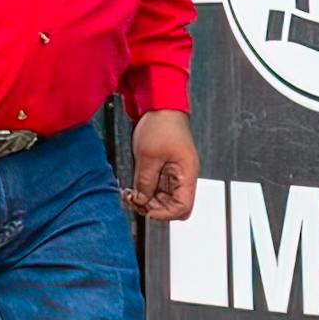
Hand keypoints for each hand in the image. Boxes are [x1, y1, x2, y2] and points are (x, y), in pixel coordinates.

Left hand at [118, 108, 198, 229]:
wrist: (160, 106)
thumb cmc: (162, 124)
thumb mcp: (148, 156)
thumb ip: (145, 181)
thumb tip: (142, 200)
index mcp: (187, 174)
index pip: (183, 207)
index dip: (164, 214)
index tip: (146, 209)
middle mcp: (183, 176)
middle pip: (173, 206)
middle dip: (154, 207)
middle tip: (136, 200)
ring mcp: (174, 173)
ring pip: (163, 198)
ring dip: (147, 199)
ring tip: (131, 193)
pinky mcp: (165, 169)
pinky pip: (157, 187)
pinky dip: (145, 190)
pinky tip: (134, 187)